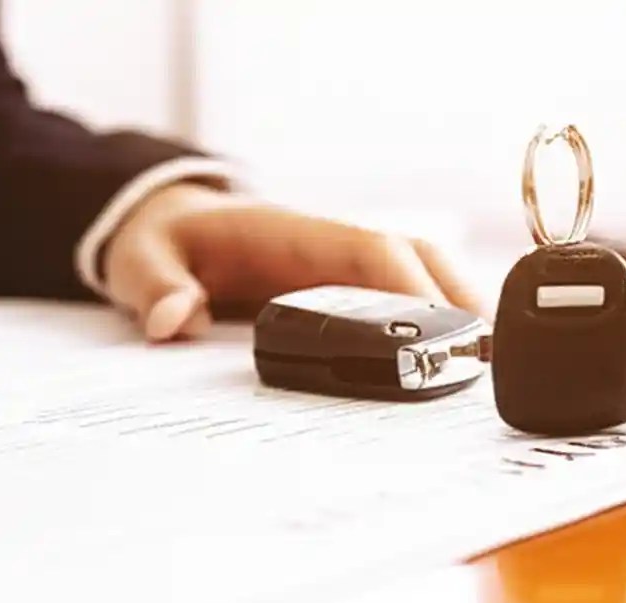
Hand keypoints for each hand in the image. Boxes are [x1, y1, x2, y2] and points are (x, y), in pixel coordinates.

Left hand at [102, 184, 485, 340]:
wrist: (158, 217)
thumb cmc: (158, 239)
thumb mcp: (140, 260)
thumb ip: (156, 289)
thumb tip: (176, 320)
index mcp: (286, 232)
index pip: (365, 248)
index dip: (409, 283)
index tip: (441, 325)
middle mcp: (321, 239)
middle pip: (409, 254)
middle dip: (454, 297)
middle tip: (485, 357)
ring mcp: (332, 257)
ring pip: (413, 267)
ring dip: (454, 302)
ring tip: (485, 360)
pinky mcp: (333, 277)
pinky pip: (395, 285)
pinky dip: (432, 308)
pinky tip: (453, 349)